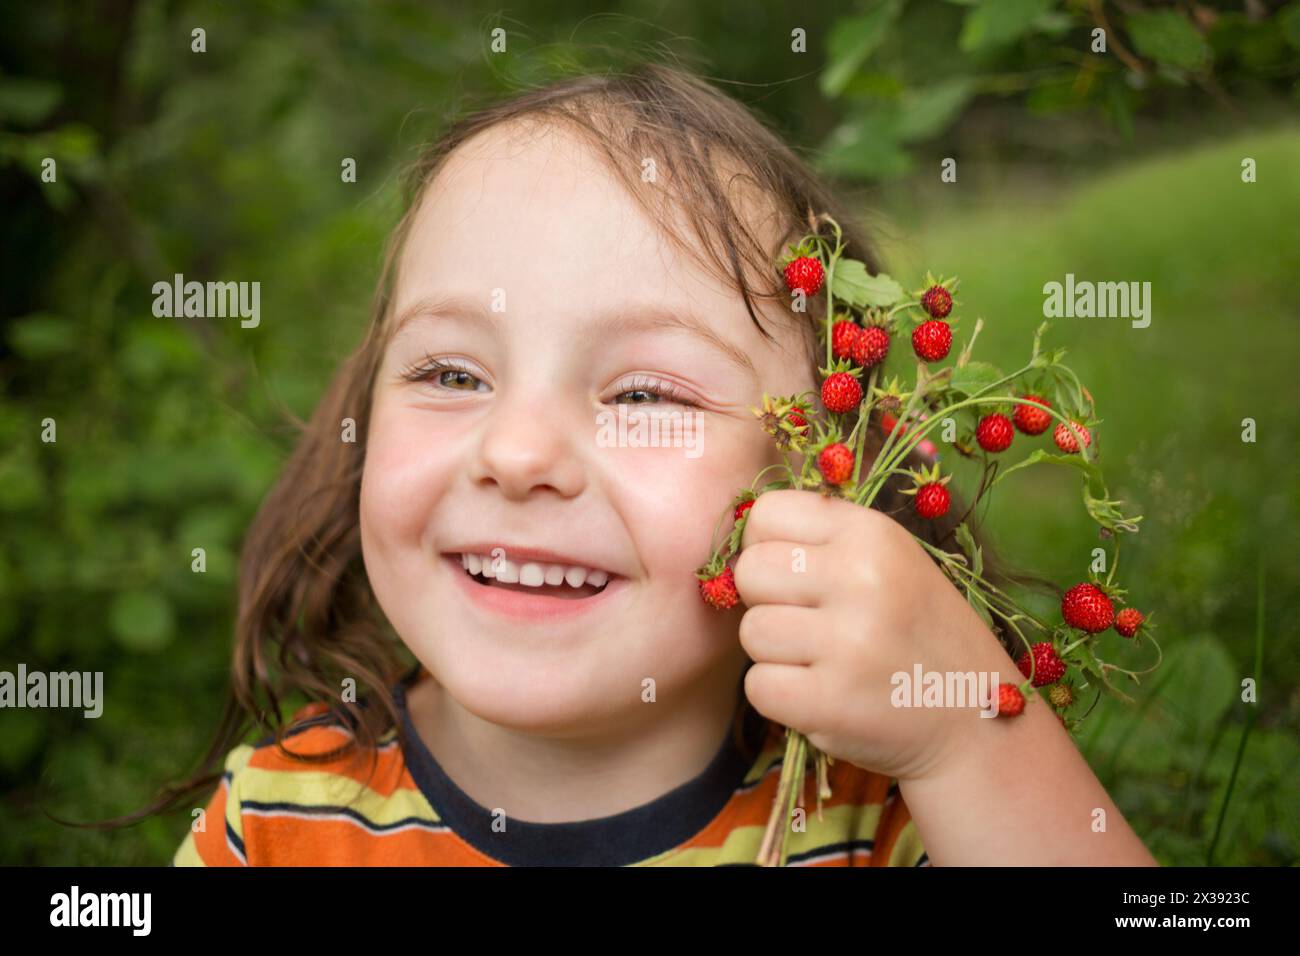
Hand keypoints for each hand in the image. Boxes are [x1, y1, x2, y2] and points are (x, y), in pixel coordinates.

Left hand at [732, 488, 1016, 781]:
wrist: (975, 719)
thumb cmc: (915, 631)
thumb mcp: (889, 561)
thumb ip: (821, 541)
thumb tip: (737, 534)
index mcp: (872, 532)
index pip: (767, 512)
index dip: (766, 546)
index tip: (793, 574)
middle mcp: (862, 578)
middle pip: (750, 571)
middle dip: (766, 601)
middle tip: (810, 624)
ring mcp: (848, 642)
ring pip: (751, 631)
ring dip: (775, 654)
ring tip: (824, 663)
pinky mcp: (831, 702)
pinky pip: (758, 686)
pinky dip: (781, 697)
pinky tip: (822, 696)